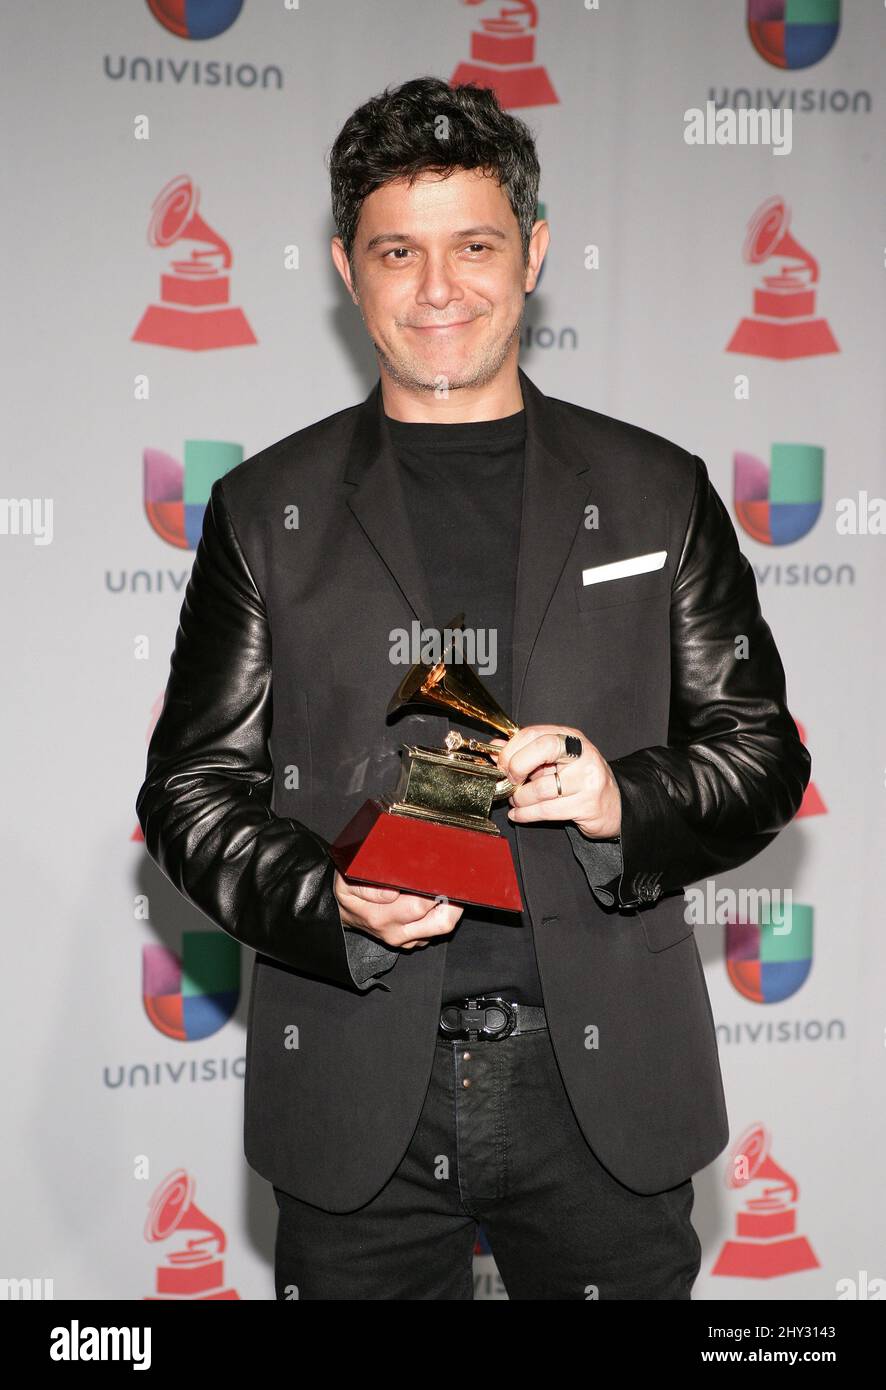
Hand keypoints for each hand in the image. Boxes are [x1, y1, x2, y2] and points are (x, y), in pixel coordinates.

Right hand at [333, 871, 463, 949]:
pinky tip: (434, 900)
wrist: (341, 914)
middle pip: (441, 921)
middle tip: (451, 880)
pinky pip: (436, 932)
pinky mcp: (412, 943)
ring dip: (450, 907)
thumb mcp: (348, 883)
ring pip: (443, 928)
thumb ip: (368, 888)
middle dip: (452, 899)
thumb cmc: (348, 893)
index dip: (435, 889)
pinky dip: (440, 915)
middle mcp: (396, 932)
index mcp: (381, 916)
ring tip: (445, 887)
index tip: (441, 876)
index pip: (421, 905)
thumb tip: (392, 893)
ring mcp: (406, 940)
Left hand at [490, 724, 621, 838]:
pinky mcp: (587, 805)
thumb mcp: (553, 761)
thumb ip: (525, 752)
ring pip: (540, 788)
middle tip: (509, 781)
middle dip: (516, 767)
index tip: (501, 764)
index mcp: (570, 737)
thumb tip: (496, 747)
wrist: (614, 804)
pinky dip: (525, 814)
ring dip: (520, 798)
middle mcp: (582, 754)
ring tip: (517, 800)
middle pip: (542, 749)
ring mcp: (587, 779)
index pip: (533, 733)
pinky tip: (519, 814)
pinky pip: (546, 811)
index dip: (510, 749)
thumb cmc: (579, 780)